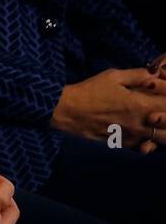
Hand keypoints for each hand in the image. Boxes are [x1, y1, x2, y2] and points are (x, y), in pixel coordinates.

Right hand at [51, 67, 165, 151]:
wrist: (68, 111)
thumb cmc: (90, 91)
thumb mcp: (113, 76)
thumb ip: (138, 75)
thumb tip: (155, 74)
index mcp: (141, 105)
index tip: (162, 95)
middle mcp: (141, 124)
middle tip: (160, 110)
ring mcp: (134, 137)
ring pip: (161, 140)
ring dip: (162, 132)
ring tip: (154, 123)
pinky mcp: (124, 144)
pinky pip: (146, 149)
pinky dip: (150, 144)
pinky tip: (145, 136)